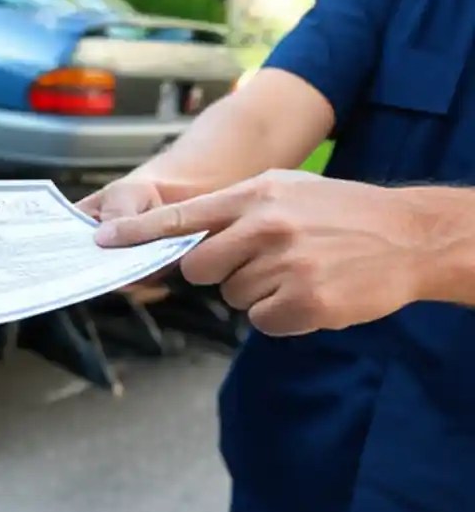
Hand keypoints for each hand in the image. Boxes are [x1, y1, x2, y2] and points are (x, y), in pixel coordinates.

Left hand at [93, 170, 426, 334]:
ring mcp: (285, 265)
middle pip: (198, 267)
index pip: (181, 216)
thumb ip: (233, 209)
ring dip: (258, 293)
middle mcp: (265, 227)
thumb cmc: (340, 213)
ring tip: (298, 271)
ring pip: (232, 296)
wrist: (411, 237)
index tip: (101, 241)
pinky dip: (281, 316)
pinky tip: (309, 295)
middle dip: (217, 272)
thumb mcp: (285, 190)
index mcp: (255, 195)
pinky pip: (262, 321)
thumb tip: (182, 236)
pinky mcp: (304, 303)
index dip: (137, 233)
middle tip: (258, 262)